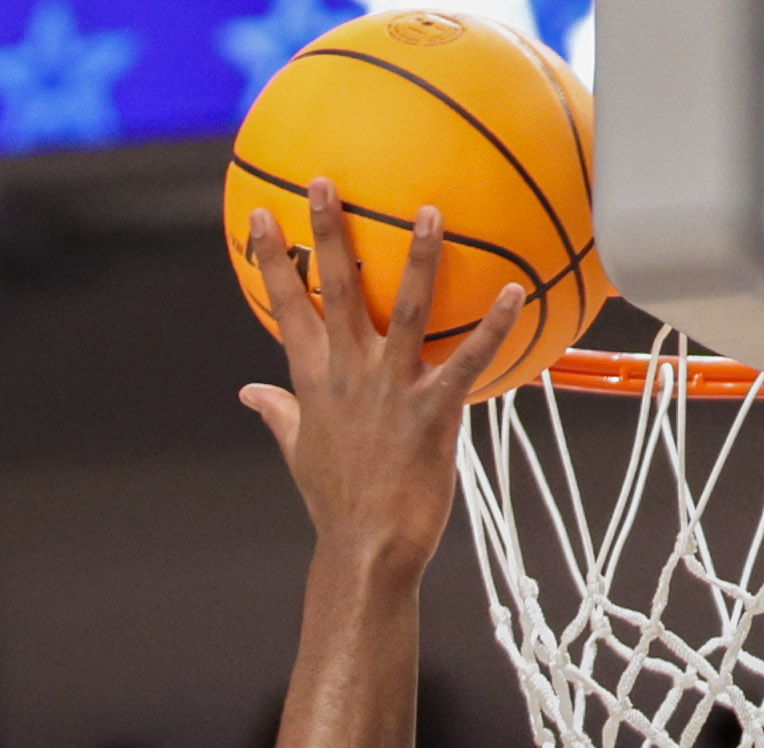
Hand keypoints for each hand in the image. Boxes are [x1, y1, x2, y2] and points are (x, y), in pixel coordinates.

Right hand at [238, 184, 521, 575]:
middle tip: (323, 180)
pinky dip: (492, 328)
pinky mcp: (431, 415)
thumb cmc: (337, 503)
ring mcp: (389, 392)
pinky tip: (515, 292)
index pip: (285, 310)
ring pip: (404, 312)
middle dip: (326, 233)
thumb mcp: (299, 452)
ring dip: (417, 259)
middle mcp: (347, 376)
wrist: (365, 550)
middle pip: (333, 292)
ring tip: (427, 211)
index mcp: (313, 383)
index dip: (271, 260)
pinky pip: (466, 362)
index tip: (261, 216)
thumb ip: (278, 412)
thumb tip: (248, 393)